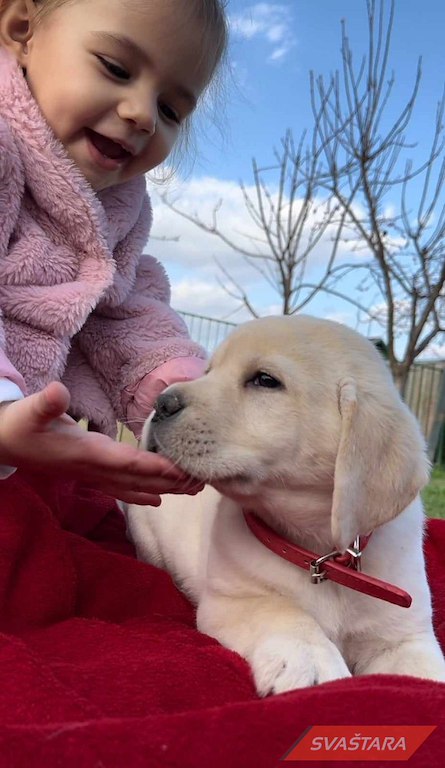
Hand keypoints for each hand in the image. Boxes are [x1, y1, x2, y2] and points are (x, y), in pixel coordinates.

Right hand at [0, 382, 203, 504]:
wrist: (4, 444)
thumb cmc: (18, 427)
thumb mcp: (28, 412)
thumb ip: (45, 404)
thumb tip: (57, 392)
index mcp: (85, 454)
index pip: (126, 463)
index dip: (153, 467)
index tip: (180, 470)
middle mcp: (93, 470)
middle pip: (139, 479)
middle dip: (170, 481)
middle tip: (204, 480)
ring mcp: (92, 476)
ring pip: (134, 487)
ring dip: (164, 489)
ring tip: (194, 489)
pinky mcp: (89, 474)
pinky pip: (122, 488)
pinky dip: (142, 493)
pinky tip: (159, 500)